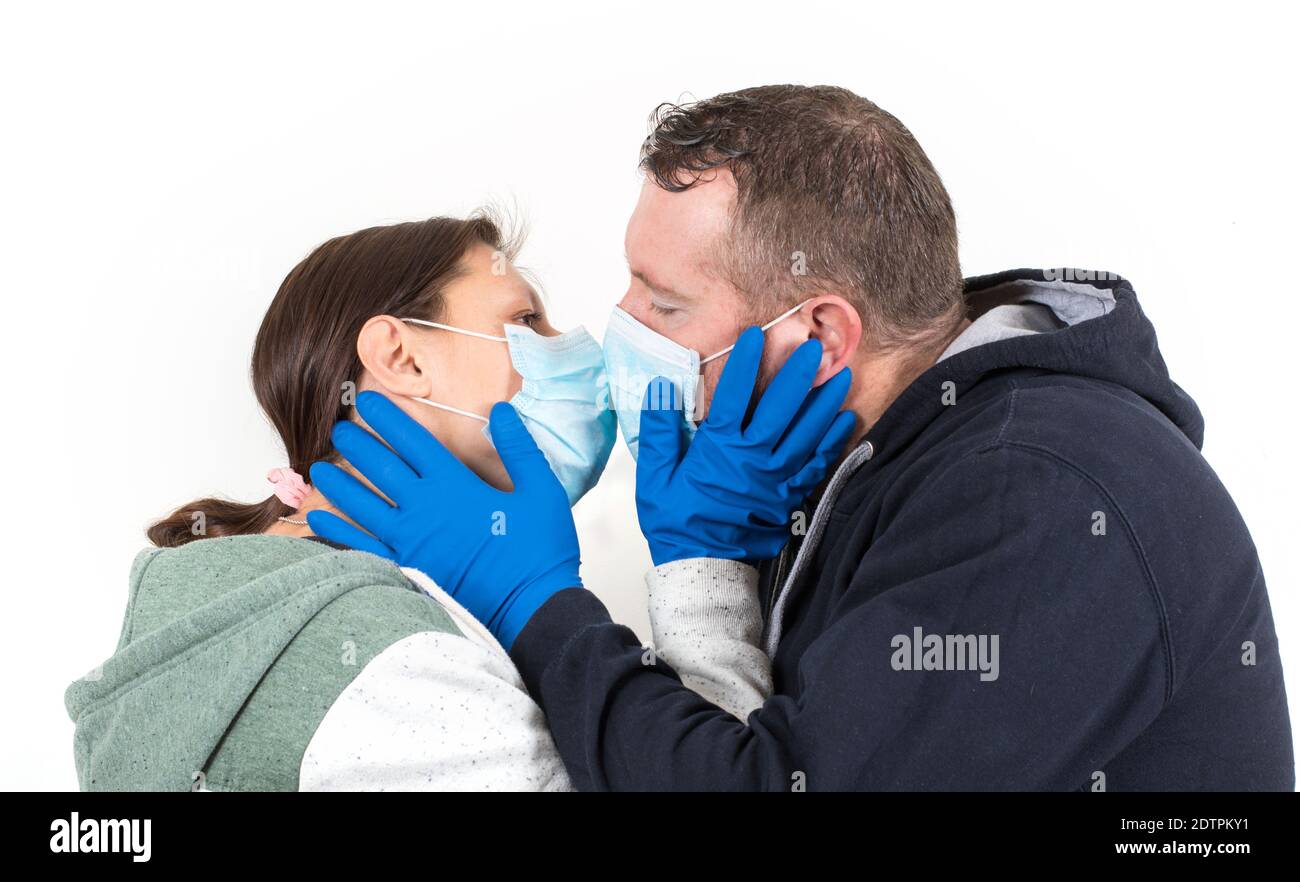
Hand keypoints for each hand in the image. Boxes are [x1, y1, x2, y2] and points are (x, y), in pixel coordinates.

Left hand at [307, 391, 581, 648]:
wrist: (532, 609)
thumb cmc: (540, 551)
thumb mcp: (542, 490)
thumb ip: (519, 448)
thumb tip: (500, 411)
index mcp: (456, 486)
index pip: (413, 441)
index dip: (389, 418)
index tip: (369, 400)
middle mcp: (425, 510)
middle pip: (381, 469)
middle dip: (358, 445)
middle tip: (337, 428)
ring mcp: (412, 542)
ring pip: (364, 505)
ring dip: (340, 484)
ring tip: (319, 468)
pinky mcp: (408, 570)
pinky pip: (362, 546)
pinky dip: (338, 531)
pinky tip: (319, 519)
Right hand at [636, 327, 854, 565]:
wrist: (702, 567)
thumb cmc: (677, 522)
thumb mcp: (654, 477)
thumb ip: (658, 431)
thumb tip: (661, 389)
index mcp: (720, 448)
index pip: (736, 393)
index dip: (746, 362)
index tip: (755, 335)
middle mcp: (754, 458)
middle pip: (782, 406)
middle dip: (798, 372)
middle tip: (814, 346)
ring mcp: (777, 477)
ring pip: (808, 430)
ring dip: (824, 401)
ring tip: (840, 374)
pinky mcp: (789, 495)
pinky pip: (817, 462)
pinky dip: (832, 439)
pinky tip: (844, 420)